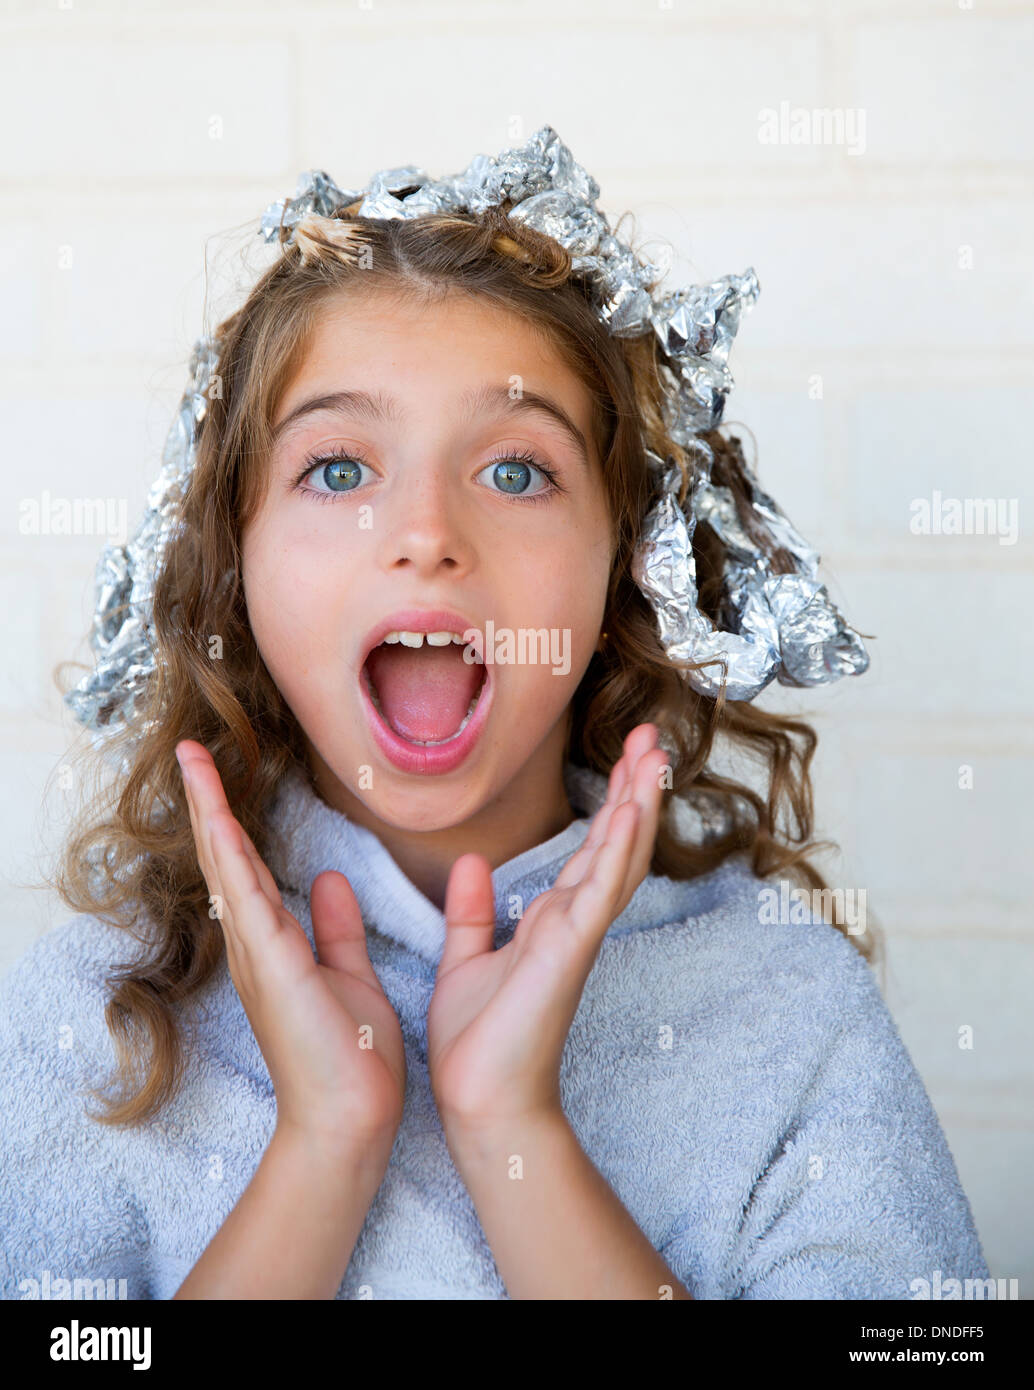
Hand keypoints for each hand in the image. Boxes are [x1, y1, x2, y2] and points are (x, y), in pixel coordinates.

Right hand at [176, 740, 405, 1154]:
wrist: (349, 1119)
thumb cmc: (351, 1055)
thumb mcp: (349, 974)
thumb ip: (336, 928)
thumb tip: (326, 879)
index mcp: (275, 944)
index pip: (247, 867)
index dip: (232, 820)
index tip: (219, 775)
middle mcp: (256, 946)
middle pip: (224, 860)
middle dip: (208, 803)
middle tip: (192, 752)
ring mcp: (259, 958)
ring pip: (227, 870)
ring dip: (210, 814)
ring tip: (194, 763)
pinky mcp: (275, 969)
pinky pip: (249, 902)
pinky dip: (232, 859)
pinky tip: (220, 823)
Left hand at [426, 723, 668, 1133]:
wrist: (481, 1101)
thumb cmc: (478, 1042)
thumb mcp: (466, 961)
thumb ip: (473, 913)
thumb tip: (470, 864)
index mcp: (553, 920)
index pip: (592, 849)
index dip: (612, 802)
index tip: (627, 755)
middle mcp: (574, 921)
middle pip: (617, 843)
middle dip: (635, 788)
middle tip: (654, 736)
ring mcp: (577, 936)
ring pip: (619, 858)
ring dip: (638, 805)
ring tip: (654, 755)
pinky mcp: (568, 953)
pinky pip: (599, 892)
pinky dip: (616, 849)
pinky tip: (630, 810)